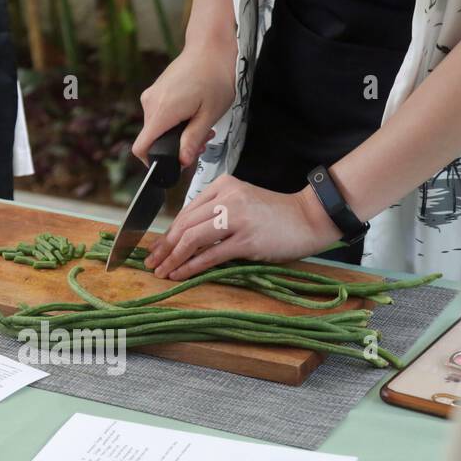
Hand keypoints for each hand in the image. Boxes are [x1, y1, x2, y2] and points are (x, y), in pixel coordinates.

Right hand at [131, 43, 235, 168]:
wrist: (211, 46)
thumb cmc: (214, 75)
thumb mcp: (209, 114)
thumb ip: (192, 140)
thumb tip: (182, 161)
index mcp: (162, 111)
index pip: (141, 147)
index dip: (152, 162)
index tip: (171, 164)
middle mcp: (150, 103)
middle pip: (152, 139)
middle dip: (175, 147)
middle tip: (201, 141)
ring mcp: (152, 95)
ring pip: (157, 127)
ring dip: (178, 133)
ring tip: (202, 125)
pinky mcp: (157, 91)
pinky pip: (160, 114)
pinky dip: (175, 121)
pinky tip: (194, 114)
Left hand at [146, 175, 342, 279]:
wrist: (310, 218)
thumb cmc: (276, 215)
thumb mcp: (242, 204)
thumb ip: (216, 214)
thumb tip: (185, 239)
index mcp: (223, 186)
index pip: (186, 212)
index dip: (167, 233)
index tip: (156, 249)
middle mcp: (227, 198)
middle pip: (184, 224)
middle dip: (164, 247)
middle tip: (151, 263)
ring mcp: (237, 218)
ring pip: (192, 239)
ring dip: (173, 258)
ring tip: (161, 271)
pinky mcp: (246, 239)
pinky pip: (210, 255)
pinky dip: (191, 267)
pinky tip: (180, 274)